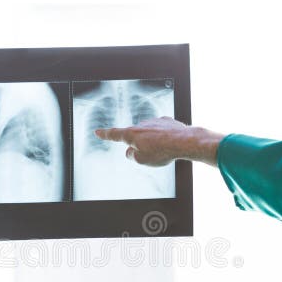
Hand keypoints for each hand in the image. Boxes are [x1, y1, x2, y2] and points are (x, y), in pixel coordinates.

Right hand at [95, 116, 223, 166]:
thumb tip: (131, 151)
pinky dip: (164, 138)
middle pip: (135, 138)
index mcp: (132, 134)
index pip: (114, 134)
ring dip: (153, 142)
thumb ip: (132, 155)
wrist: (183, 141)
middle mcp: (141, 125)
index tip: (97, 131)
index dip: (105, 134)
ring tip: (164, 150)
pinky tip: (170, 144)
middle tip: (152, 156)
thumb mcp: (141, 160)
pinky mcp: (166, 121)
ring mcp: (154, 121)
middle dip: (141, 147)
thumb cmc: (162, 151)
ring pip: (149, 134)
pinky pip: (161, 131)